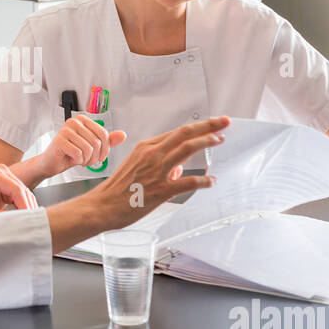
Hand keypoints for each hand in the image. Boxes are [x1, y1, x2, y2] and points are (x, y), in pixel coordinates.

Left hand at [0, 164, 38, 220]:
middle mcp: (0, 171)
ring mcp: (5, 177)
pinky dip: (23, 207)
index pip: (16, 189)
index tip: (29, 219)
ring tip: (29, 223)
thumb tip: (17, 222)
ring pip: (24, 194)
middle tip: (32, 224)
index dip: (25, 205)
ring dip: (27, 208)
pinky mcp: (7, 185)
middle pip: (22, 191)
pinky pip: (21, 197)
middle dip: (28, 207)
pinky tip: (24, 218)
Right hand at [38, 114, 127, 175]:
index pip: (103, 134)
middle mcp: (74, 121)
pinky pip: (78, 154)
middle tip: (87, 160)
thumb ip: (108, 141)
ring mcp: (65, 130)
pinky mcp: (59, 140)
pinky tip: (71, 159)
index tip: (99, 156)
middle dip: (95, 157)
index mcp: (83, 120)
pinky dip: (77, 161)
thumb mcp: (93, 147)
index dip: (105, 149)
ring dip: (86, 160)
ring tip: (79, 159)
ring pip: (88, 149)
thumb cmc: (71, 153)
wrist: (52, 163)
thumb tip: (123, 135)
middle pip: (97, 142)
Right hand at [90, 116, 229, 225]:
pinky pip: (188, 181)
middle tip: (225, 122)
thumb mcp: (136, 168)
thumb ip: (159, 164)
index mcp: (146, 147)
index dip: (198, 127)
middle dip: (209, 125)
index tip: (213, 124)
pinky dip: (203, 181)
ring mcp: (157, 171)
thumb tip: (179, 168)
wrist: (103, 206)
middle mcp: (153, 155)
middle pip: (185, 133)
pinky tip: (210, 181)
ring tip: (220, 140)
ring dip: (207, 142)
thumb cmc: (118, 189)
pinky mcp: (161, 189)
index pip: (177, 132)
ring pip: (188, 149)